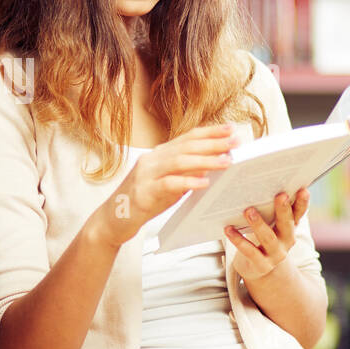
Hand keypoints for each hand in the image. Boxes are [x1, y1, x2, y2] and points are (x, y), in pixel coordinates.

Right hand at [90, 123, 237, 247]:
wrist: (114, 219)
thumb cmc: (145, 200)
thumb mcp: (169, 182)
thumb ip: (186, 172)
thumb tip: (215, 165)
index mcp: (159, 154)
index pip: (188, 137)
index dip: (210, 132)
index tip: (231, 129)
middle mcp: (152, 159)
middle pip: (186, 146)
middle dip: (213, 143)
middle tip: (235, 143)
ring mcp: (146, 174)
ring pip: (179, 161)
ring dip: (205, 161)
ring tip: (226, 162)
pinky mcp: (144, 192)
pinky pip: (168, 184)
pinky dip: (188, 182)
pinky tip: (204, 183)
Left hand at [224, 188, 310, 281]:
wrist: (259, 268)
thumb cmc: (263, 238)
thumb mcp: (271, 224)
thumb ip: (270, 209)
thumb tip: (260, 184)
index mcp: (290, 227)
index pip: (299, 213)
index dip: (302, 203)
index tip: (303, 190)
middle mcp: (286, 241)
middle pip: (287, 224)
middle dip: (284, 210)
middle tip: (280, 195)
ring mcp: (275, 254)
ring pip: (268, 238)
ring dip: (259, 224)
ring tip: (249, 211)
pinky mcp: (261, 265)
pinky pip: (249, 251)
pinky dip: (238, 240)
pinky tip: (229, 229)